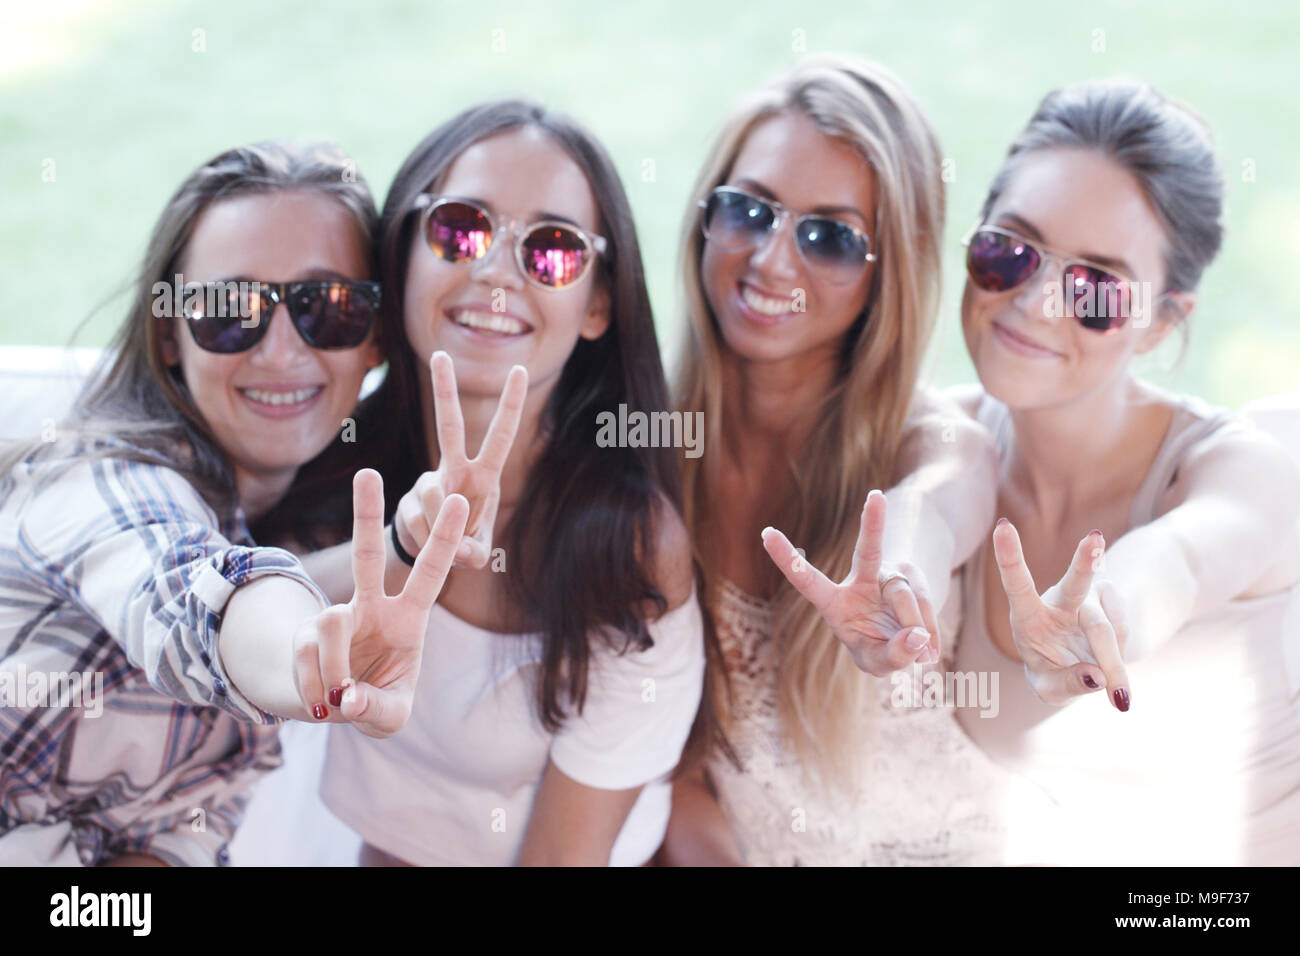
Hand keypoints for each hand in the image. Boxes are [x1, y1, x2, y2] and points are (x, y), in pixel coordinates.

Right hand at [294, 468, 468, 736]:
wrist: (332, 709)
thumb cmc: (376, 702)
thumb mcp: (390, 716)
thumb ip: (377, 708)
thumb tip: (347, 697)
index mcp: (409, 618)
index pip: (432, 573)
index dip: (445, 540)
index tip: (460, 500)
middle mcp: (372, 607)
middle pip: (369, 554)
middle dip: (368, 515)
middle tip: (367, 472)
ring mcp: (336, 617)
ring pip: (330, 623)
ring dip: (334, 668)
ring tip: (337, 700)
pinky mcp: (303, 634)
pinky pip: (305, 653)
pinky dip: (313, 687)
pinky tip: (320, 704)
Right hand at [394, 350, 527, 569]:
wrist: (427, 555)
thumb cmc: (464, 542)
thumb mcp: (479, 551)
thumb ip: (475, 552)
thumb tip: (460, 550)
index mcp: (483, 476)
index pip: (500, 436)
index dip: (510, 405)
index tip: (520, 369)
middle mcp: (454, 470)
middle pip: (448, 425)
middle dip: (444, 390)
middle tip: (439, 354)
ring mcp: (427, 482)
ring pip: (435, 498)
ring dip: (446, 532)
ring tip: (451, 547)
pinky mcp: (406, 501)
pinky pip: (418, 524)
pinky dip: (429, 544)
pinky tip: (430, 548)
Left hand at [761, 489, 941, 676]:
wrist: (908, 635)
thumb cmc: (878, 647)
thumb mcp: (877, 662)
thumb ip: (892, 657)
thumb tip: (916, 637)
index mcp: (835, 603)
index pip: (808, 581)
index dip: (787, 559)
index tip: (765, 532)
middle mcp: (862, 580)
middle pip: (869, 553)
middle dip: (873, 525)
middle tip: (876, 496)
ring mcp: (892, 576)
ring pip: (905, 597)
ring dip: (914, 628)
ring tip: (921, 658)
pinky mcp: (916, 579)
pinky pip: (927, 604)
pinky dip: (931, 633)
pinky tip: (930, 651)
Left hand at [991, 519, 1130, 709]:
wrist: (1092, 664)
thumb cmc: (1057, 671)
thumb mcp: (1050, 688)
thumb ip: (1066, 684)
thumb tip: (1096, 676)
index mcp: (1028, 615)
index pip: (1017, 585)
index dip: (1009, 557)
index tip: (1002, 527)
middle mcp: (1059, 600)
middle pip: (1074, 583)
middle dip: (1085, 562)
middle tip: (1095, 538)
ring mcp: (1091, 599)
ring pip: (1104, 629)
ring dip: (1112, 664)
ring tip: (1120, 698)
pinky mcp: (1117, 604)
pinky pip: (1123, 637)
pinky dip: (1119, 664)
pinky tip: (1109, 666)